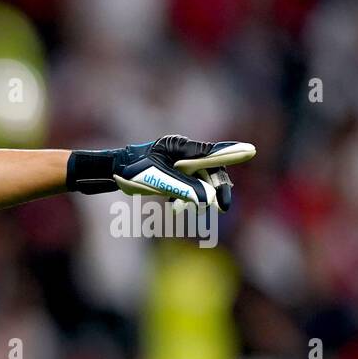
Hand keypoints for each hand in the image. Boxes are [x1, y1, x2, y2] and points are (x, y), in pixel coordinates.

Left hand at [68, 135, 255, 210]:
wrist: (107, 171)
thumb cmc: (129, 172)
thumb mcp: (157, 182)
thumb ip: (183, 189)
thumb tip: (207, 200)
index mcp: (180, 147)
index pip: (213, 154)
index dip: (232, 155)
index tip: (250, 154)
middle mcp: (181, 151)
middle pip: (210, 168)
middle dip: (216, 188)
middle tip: (222, 207)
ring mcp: (176, 160)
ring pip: (199, 178)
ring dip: (198, 195)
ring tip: (184, 211)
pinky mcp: (170, 170)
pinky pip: (187, 183)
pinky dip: (186, 196)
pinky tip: (174, 207)